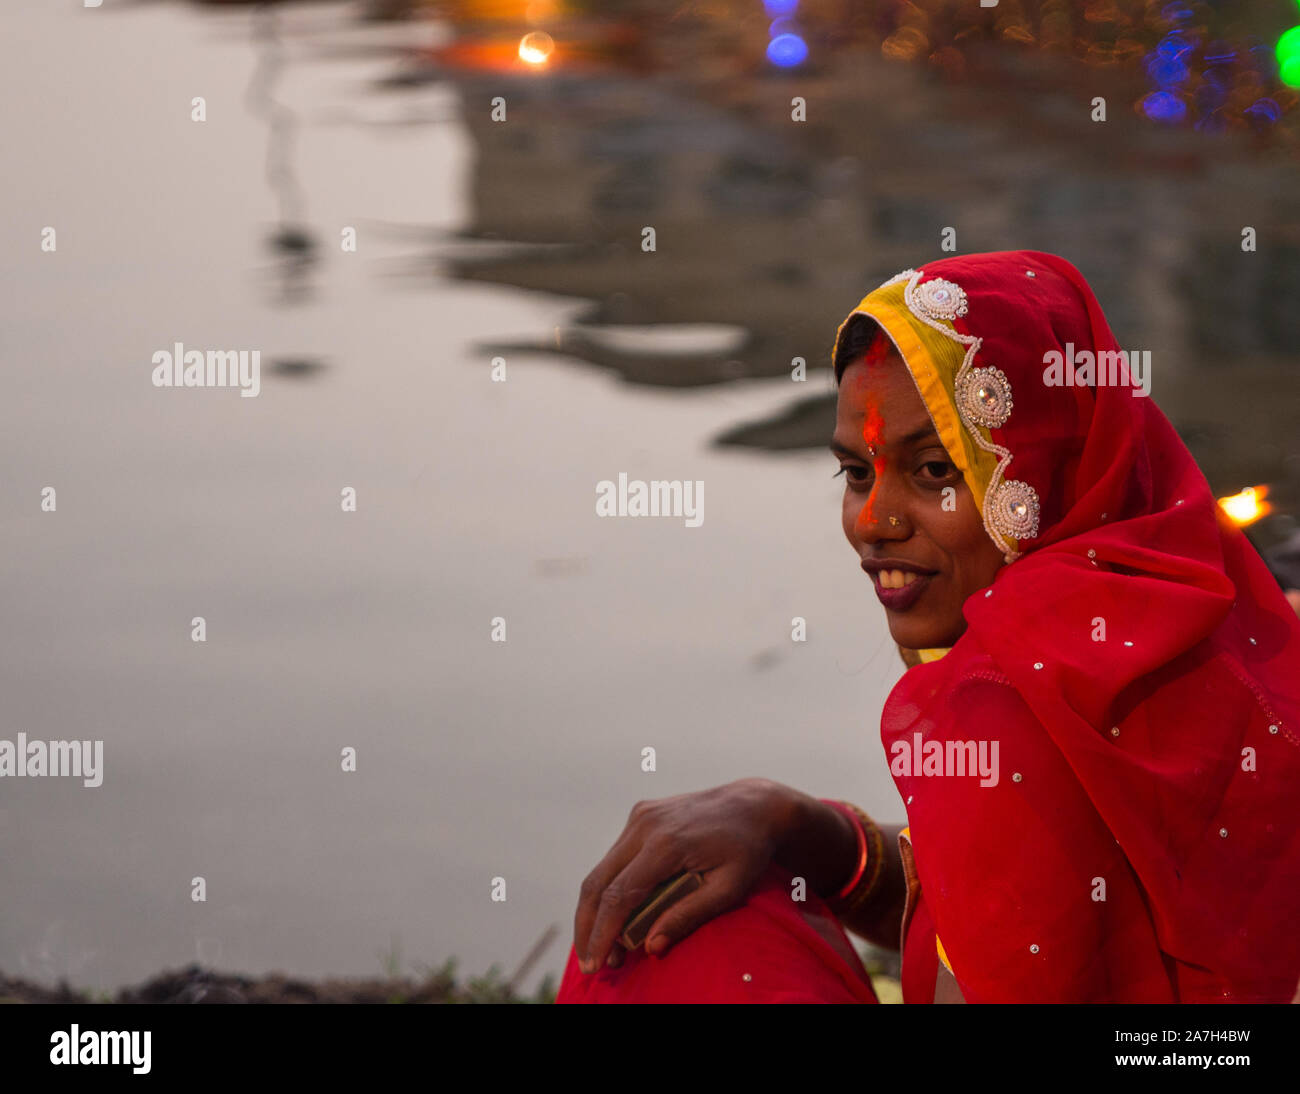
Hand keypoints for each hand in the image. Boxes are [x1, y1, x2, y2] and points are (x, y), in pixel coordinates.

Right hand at [573, 778, 796, 972]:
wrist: (753, 804)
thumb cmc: (748, 849)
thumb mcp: (730, 887)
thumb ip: (689, 915)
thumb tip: (651, 946)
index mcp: (666, 843)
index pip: (620, 895)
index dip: (602, 933)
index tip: (595, 964)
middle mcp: (645, 825)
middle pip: (598, 882)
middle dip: (588, 927)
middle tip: (590, 964)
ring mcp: (640, 816)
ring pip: (601, 869)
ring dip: (596, 911)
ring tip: (605, 947)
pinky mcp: (640, 815)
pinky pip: (615, 857)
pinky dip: (609, 888)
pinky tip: (616, 915)